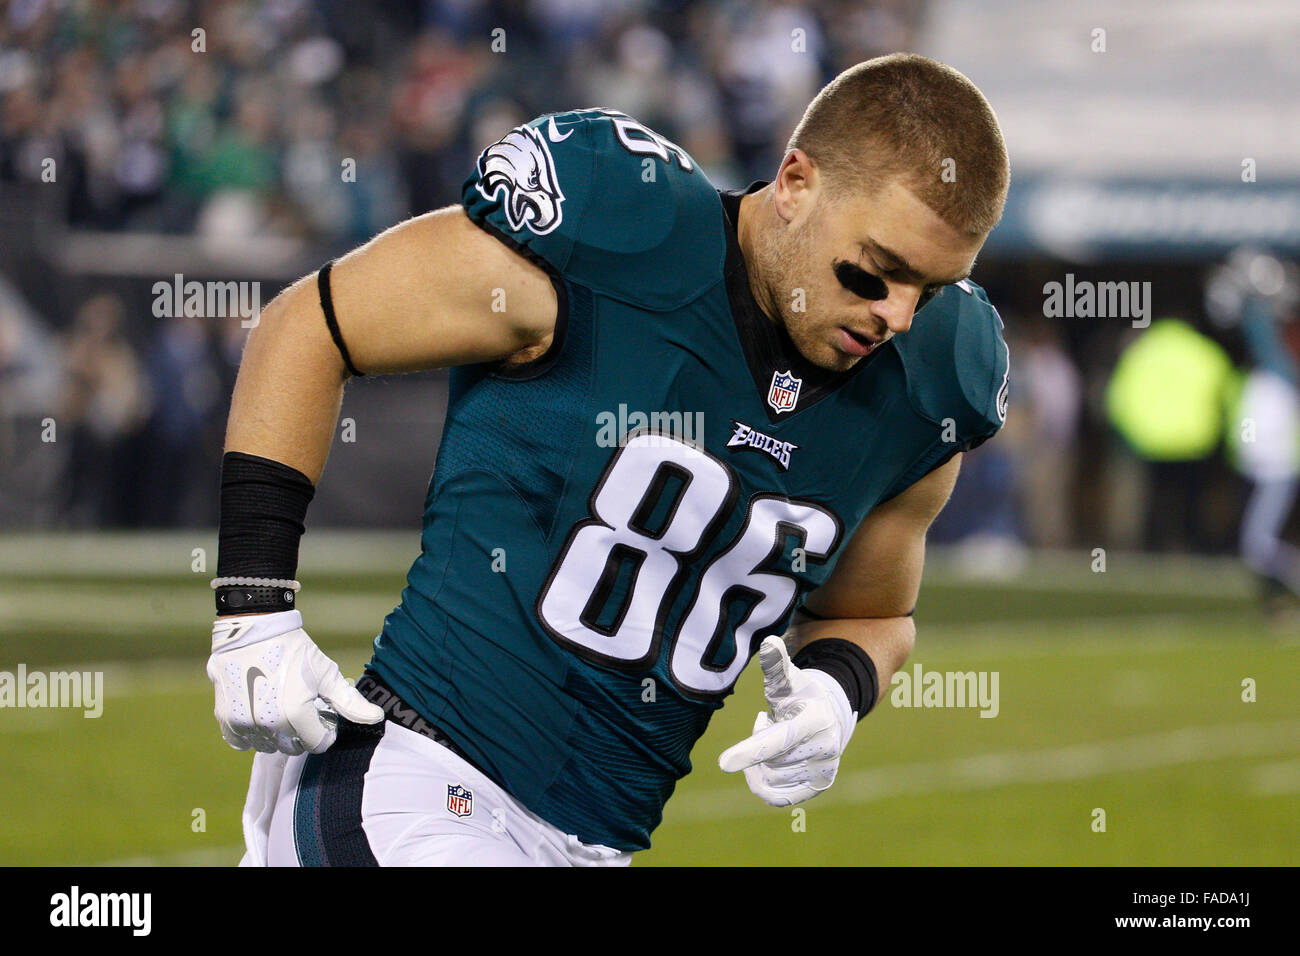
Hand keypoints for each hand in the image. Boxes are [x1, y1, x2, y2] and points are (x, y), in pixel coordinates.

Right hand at [208, 610, 382, 754]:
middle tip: (302, 708)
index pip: (318, 744)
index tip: (322, 712)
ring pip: (266, 745)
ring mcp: (243, 722)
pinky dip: (250, 733)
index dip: (324, 729)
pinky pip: (239, 741)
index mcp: (296, 716)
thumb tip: (378, 718)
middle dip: (301, 732)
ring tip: (280, 706)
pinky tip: (259, 714)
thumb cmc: (295, 650)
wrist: (254, 627)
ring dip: (275, 733)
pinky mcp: (224, 716)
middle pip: (292, 747)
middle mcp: (268, 724)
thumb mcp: (327, 673)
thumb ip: (350, 701)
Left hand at [718, 636, 855, 805]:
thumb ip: (776, 665)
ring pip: (771, 777)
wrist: (829, 718)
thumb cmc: (799, 695)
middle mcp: (826, 748)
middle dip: (761, 741)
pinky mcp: (817, 787)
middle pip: (771, 759)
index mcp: (816, 719)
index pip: (779, 739)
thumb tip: (769, 642)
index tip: (722, 763)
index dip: (750, 749)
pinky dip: (762, 782)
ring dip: (764, 761)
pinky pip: (777, 797)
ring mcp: (824, 771)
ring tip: (778, 740)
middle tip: (772, 722)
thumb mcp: (788, 679)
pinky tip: (764, 766)